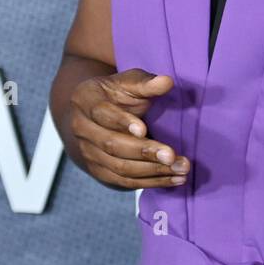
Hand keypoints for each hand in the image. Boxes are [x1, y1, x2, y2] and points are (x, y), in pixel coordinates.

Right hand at [66, 68, 190, 188]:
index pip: (101, 112)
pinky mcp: (100, 172)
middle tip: (172, 155)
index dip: (122, 121)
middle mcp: (82, 129)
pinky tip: (175, 179)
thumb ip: (146, 83)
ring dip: (153, 171)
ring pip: (119, 167)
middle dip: (144, 152)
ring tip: (181, 169)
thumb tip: (166, 82)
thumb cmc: (118, 94)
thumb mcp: (129, 82)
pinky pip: (125, 182)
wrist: (97, 116)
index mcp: (85, 99)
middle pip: (111, 145)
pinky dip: (151, 182)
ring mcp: (88, 153)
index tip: (144, 130)